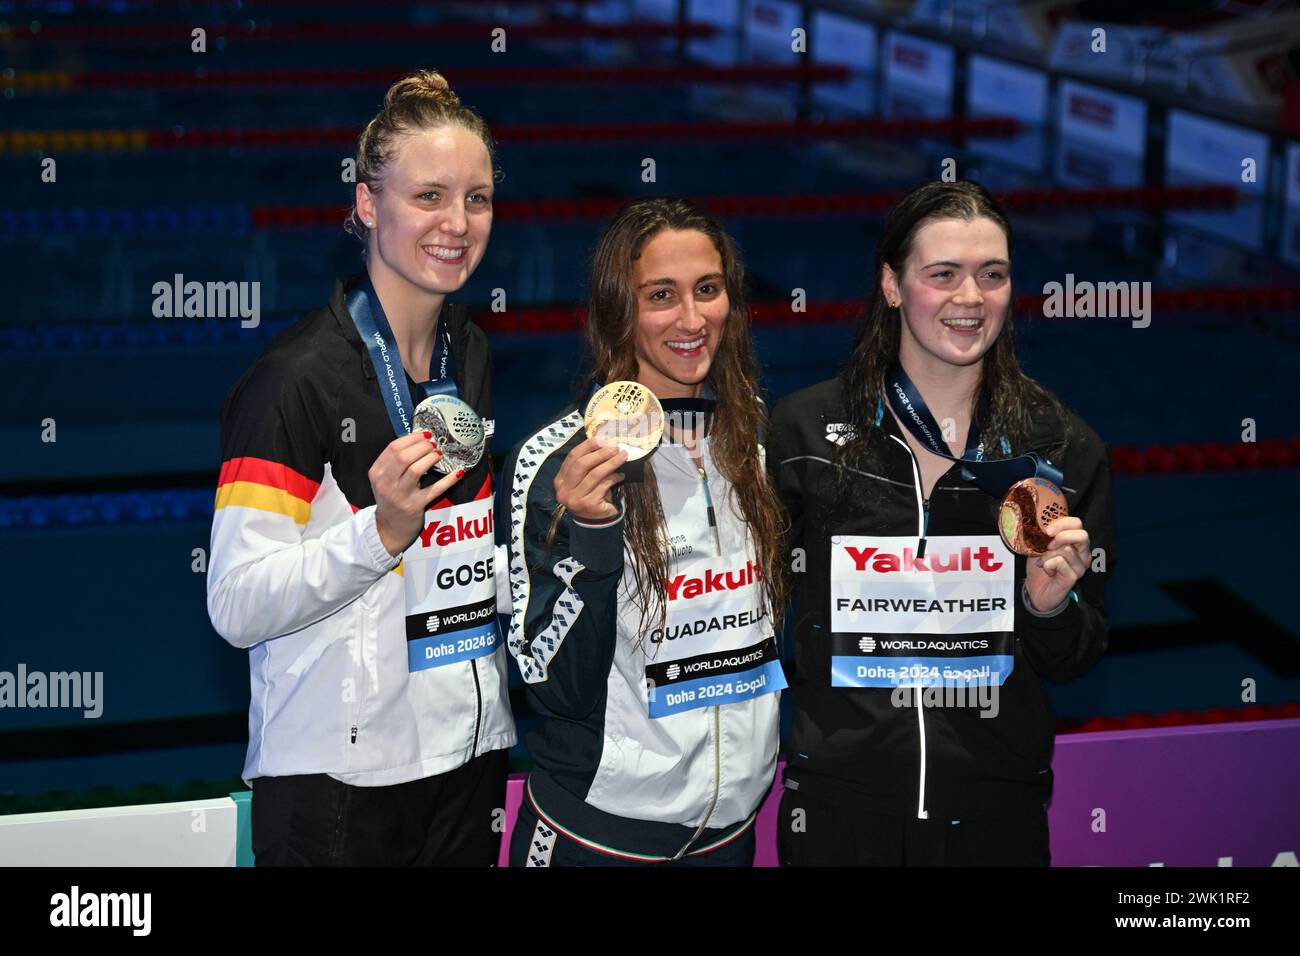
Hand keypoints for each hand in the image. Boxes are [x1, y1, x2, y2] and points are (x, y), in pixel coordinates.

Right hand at [370, 431, 465, 556]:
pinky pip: (435, 489)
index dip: (411, 438)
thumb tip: (419, 439)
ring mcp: (400, 495)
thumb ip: (395, 461)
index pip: (393, 448)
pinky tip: (458, 472)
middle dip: (422, 446)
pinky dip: (448, 479)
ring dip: (431, 458)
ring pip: (416, 470)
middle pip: (403, 456)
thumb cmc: (390, 498)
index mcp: (377, 472)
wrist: (389, 527)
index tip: (424, 434)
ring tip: (439, 454)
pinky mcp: (415, 506)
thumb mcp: (384, 478)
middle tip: (433, 445)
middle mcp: (386, 483)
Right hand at [554, 437, 626, 521]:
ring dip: (611, 463)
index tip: (602, 439)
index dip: (587, 446)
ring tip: (622, 456)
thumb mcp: (585, 479)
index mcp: (560, 480)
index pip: (572, 457)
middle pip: (582, 464)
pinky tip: (621, 475)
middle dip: (600, 453)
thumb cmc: (591, 495)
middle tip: (615, 447)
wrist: (594, 523)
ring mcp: (575, 499)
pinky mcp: (588, 505)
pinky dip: (614, 478)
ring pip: (594, 474)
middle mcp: (564, 490)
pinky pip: (603, 486)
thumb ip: (588, 465)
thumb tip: (605, 443)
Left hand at [1024, 516, 1090, 611]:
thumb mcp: (1040, 545)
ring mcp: (1081, 565)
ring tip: (1043, 562)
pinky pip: (1060, 562)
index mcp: (1076, 542)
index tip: (1047, 530)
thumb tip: (1042, 523)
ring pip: (1067, 550)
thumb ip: (1044, 534)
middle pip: (1082, 535)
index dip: (1062, 523)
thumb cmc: (1040, 566)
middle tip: (1048, 545)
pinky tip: (1047, 570)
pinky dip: (1048, 564)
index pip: (1077, 523)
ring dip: (1048, 555)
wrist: (1035, 589)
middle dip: (1062, 536)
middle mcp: (1083, 553)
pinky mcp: (1074, 576)